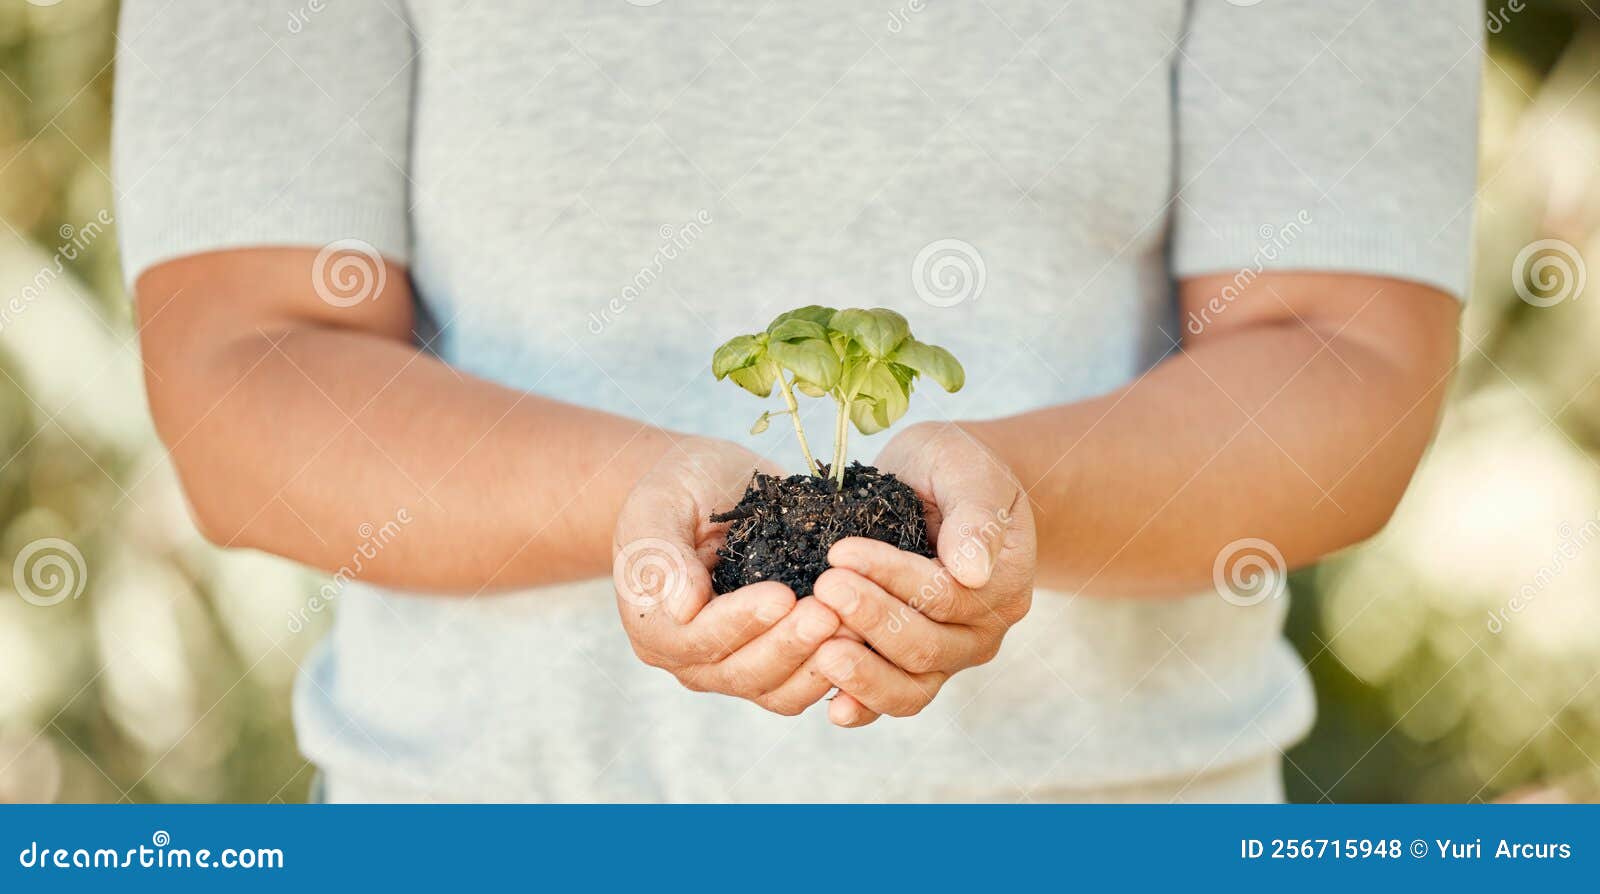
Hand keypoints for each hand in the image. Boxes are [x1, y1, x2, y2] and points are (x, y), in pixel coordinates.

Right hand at [612, 437, 841, 714]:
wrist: (711, 488)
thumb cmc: (679, 488)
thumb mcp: (659, 503)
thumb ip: (661, 553)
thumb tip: (682, 607)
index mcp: (655, 625)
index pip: (697, 638)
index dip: (740, 621)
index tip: (783, 594)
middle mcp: (692, 659)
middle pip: (742, 672)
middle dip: (789, 644)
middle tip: (831, 612)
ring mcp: (735, 666)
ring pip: (779, 690)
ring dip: (818, 662)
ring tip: (857, 625)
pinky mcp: (776, 662)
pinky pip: (806, 683)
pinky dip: (837, 668)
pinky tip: (867, 637)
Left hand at [812, 422, 1035, 726]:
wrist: (943, 486)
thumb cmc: (954, 469)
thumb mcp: (966, 469)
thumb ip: (974, 516)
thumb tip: (973, 570)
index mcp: (1003, 582)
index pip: (945, 593)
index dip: (892, 577)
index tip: (841, 551)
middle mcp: (982, 630)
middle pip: (926, 646)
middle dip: (871, 619)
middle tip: (823, 588)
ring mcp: (950, 656)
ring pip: (912, 687)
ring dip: (864, 674)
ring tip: (821, 652)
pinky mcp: (916, 669)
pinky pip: (894, 698)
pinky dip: (864, 707)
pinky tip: (831, 708)